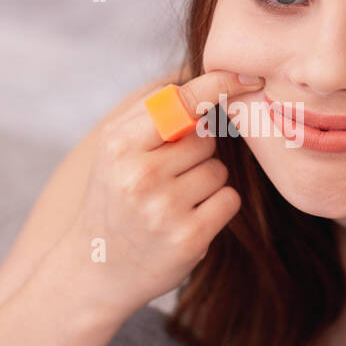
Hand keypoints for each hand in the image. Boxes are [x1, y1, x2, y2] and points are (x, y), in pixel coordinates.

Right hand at [66, 69, 262, 311]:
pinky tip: (188, 219)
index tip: (248, 77)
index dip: (219, 83)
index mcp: (120, 145)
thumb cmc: (114, 198)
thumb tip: (208, 82)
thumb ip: (152, 113)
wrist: (96, 269)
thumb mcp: (115, 150)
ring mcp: (165, 209)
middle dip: (196, 153)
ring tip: (172, 201)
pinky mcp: (189, 238)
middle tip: (165, 177)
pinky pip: (229, 200)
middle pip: (206, 138)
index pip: (181, 101)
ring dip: (206, 182)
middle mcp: (141, 175)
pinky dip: (216, 207)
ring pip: (219, 170)